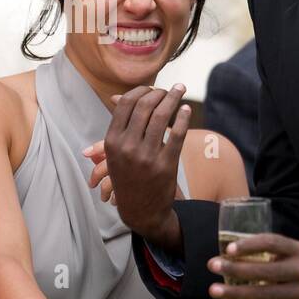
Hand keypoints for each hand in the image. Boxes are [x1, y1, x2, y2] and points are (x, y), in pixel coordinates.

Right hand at [101, 84, 191, 244]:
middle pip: (145, 105)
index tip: (151, 88)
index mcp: (112, 142)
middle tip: (169, 89)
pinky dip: (183, 117)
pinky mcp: (166, 164)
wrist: (141, 210)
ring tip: (180, 90)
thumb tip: (117, 96)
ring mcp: (147, 156)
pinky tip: (186, 109)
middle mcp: (127, 147)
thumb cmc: (128, 176)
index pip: (126, 104)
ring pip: (161, 116)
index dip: (141, 90)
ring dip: (173, 98)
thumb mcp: (115, 153)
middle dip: (159, 91)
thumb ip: (119, 125)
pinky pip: (177, 134)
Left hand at [207, 233, 298, 298]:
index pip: (273, 243)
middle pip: (265, 271)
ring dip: (235, 293)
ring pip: (263, 295)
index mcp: (298, 250)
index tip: (228, 248)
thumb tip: (229, 253)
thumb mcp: (292, 251)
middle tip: (213, 265)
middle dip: (235, 269)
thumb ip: (268, 250)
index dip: (250, 245)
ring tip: (214, 290)